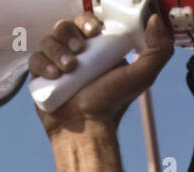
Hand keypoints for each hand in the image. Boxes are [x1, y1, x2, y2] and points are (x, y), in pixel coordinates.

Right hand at [30, 13, 173, 139]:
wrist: (87, 128)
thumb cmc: (113, 103)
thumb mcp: (143, 75)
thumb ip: (158, 49)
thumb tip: (153, 20)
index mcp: (96, 49)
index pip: (86, 22)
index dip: (88, 22)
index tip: (94, 32)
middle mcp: (74, 54)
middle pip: (64, 26)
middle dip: (70, 34)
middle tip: (80, 51)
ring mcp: (55, 64)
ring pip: (48, 40)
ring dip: (57, 50)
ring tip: (69, 68)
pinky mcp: (40, 76)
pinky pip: (34, 58)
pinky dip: (43, 64)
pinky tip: (54, 75)